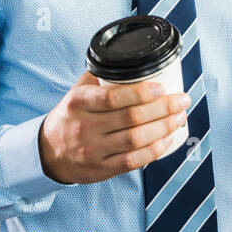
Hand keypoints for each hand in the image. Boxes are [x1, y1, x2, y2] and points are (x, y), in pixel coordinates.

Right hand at [38, 69, 190, 184]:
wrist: (49, 152)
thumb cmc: (70, 116)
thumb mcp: (76, 92)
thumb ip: (100, 77)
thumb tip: (134, 61)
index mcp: (78, 103)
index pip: (112, 97)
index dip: (141, 93)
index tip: (162, 88)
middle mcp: (84, 127)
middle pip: (131, 118)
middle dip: (163, 108)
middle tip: (182, 100)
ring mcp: (92, 151)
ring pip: (136, 140)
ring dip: (164, 128)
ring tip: (180, 118)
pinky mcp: (101, 170)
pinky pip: (133, 161)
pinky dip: (154, 150)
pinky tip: (168, 139)